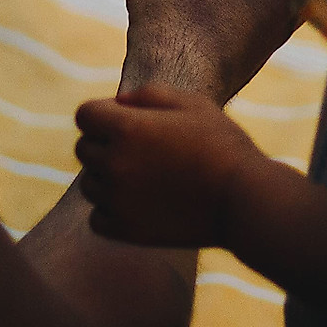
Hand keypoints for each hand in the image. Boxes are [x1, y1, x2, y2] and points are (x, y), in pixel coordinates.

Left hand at [76, 85, 264, 247]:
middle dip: (104, 142)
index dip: (103, 113)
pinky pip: (97, 217)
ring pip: (89, 183)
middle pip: (84, 148)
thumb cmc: (221, 143)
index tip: (126, 119)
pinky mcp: (127, 231)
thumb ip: (148, 95)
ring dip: (107, 176)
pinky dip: (110, 210)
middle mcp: (114, 163)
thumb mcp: (191, 103)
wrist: (243, 199)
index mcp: (127, 127)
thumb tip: (118, 103)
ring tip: (144, 175)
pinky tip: (137, 202)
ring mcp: (118, 200)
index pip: (84, 115)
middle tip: (141, 148)